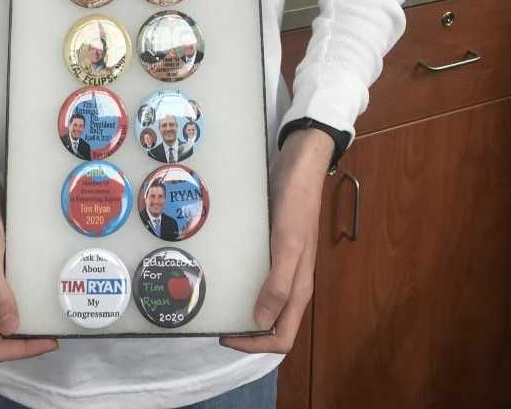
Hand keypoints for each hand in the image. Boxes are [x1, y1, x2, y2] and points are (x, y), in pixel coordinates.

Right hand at [0, 164, 57, 363]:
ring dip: (30, 317)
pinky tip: (46, 282)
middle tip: (57, 325)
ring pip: (8, 314)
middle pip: (2, 336)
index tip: (48, 339)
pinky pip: (13, 290)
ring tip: (56, 307)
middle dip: (29, 339)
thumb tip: (10, 330)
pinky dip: (29, 294)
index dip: (20, 352)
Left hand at [220, 129, 332, 354]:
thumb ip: (279, 284)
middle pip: (270, 323)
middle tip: (214, 319)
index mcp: (299, 289)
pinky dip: (238, 277)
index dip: (255, 345)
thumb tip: (261, 324)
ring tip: (211, 296)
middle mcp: (290, 281)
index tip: (226, 336)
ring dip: (240, 304)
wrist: (299, 166)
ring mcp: (280, 263)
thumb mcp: (288, 245)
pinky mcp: (270, 244)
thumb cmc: (295, 206)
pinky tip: (218, 266)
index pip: (282, 337)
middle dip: (244, 330)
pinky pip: (254, 272)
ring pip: (261, 298)